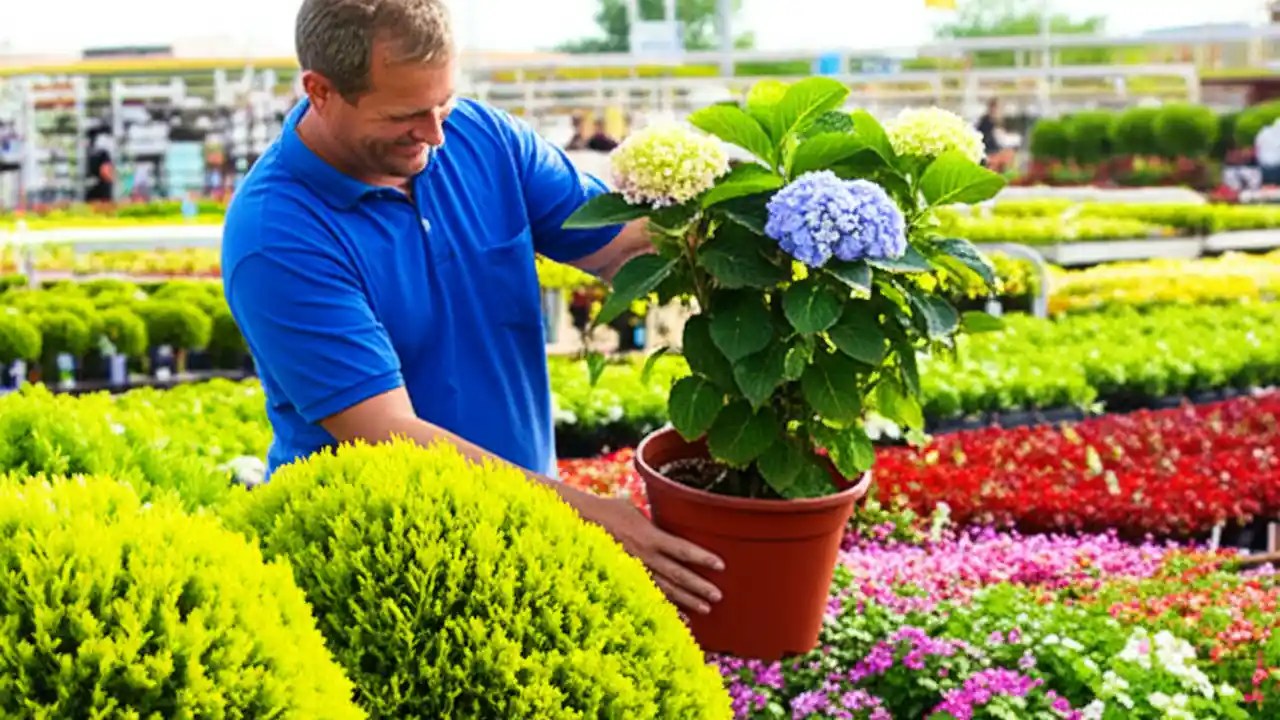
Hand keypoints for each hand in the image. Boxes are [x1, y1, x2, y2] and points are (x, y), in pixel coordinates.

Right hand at [587, 496, 724, 614]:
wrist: (579, 524)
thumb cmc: (608, 511)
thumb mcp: (635, 509)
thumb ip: (653, 520)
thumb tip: (669, 520)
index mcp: (649, 536)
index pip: (681, 549)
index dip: (701, 557)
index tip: (720, 565)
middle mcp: (644, 556)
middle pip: (677, 574)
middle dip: (699, 586)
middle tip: (718, 596)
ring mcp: (635, 571)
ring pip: (666, 589)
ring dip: (687, 601)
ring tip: (706, 609)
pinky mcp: (627, 580)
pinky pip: (650, 596)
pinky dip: (667, 608)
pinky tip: (681, 618)